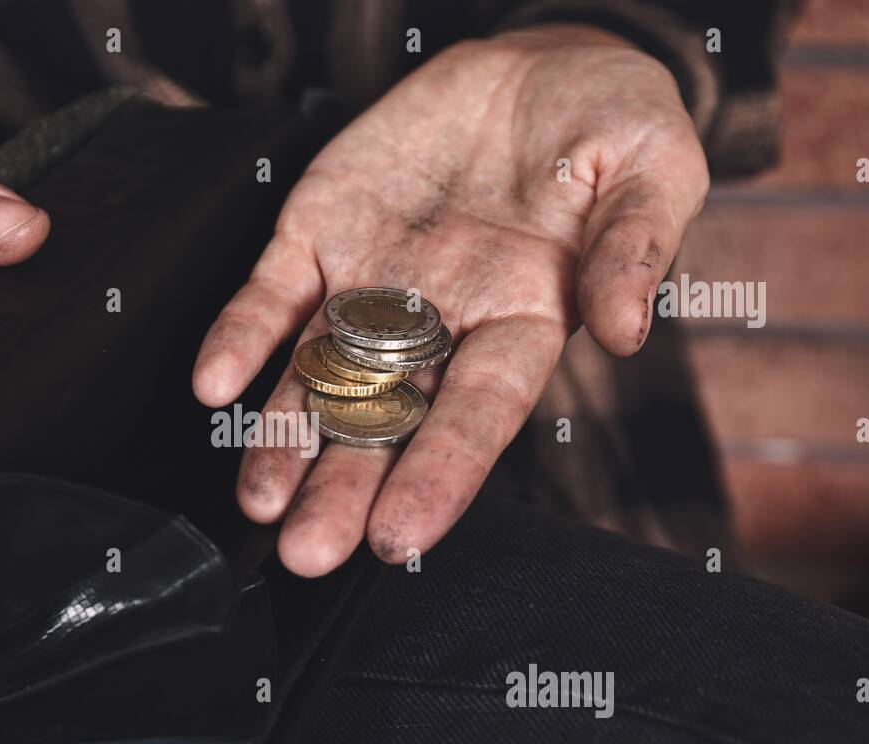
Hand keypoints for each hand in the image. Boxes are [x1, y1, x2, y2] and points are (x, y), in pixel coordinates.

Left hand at [192, 25, 708, 575]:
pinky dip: (242, 335)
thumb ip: (636, 245)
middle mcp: (441, 321)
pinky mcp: (321, 234)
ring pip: (321, 375)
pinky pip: (273, 294)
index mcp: (525, 320)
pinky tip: (216, 383)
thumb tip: (625, 330)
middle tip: (308, 553)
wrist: (536, 66)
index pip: (479, 414)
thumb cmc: (609, 123)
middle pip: (388, 418)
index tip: (402, 536)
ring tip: (258, 501)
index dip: (440, 474)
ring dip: (284, 438)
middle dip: (345, 485)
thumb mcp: (653, 167)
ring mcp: (373, 283)